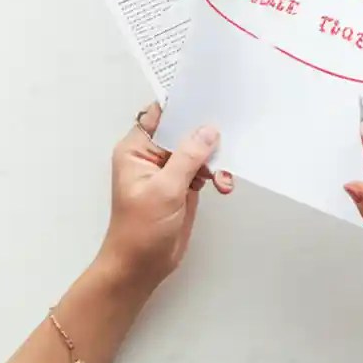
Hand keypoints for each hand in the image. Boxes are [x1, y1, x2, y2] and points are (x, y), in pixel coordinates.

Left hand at [96, 103, 232, 291]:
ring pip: (197, 151)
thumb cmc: (138, 231)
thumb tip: (207, 131)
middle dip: (205, 134)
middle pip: (182, 131)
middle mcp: (151, 156)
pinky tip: (223, 184)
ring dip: (214, 160)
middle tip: (226, 135)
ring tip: (223, 175)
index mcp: (135, 149)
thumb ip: (187, 157)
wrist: (141, 266)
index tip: (206, 96)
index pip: (159, 115)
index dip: (180, 105)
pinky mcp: (183, 186)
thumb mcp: (164, 190)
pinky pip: (204, 170)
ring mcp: (168, 171)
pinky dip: (217, 174)